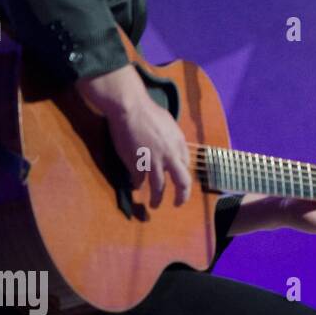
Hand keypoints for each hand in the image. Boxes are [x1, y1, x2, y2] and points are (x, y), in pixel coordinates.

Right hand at [105, 91, 192, 208]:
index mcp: (179, 145)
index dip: (180, 173)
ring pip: (159, 188)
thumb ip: (173, 139)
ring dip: (157, 199)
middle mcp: (170, 156)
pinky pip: (138, 181)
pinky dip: (137, 185)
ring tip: (155, 205)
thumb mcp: (170, 124)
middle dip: (182, 196)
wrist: (130, 109)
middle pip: (182, 182)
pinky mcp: (136, 165)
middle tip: (178, 204)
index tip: (176, 179)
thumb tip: (173, 149)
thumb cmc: (149, 112)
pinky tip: (135, 187)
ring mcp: (153, 162)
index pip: (185, 165)